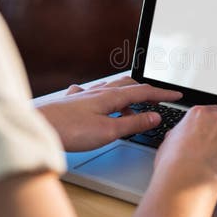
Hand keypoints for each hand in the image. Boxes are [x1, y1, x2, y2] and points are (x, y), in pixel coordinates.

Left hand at [36, 76, 182, 151]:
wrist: (38, 128)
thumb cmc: (69, 130)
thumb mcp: (109, 131)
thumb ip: (133, 124)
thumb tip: (154, 117)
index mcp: (111, 97)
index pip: (144, 92)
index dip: (163, 94)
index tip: (177, 94)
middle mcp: (98, 92)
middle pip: (128, 86)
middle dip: (145, 91)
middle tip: (157, 99)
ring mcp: (84, 96)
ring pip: (111, 90)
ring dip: (126, 96)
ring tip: (132, 109)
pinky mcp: (72, 103)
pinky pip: (92, 95)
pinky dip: (102, 98)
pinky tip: (95, 100)